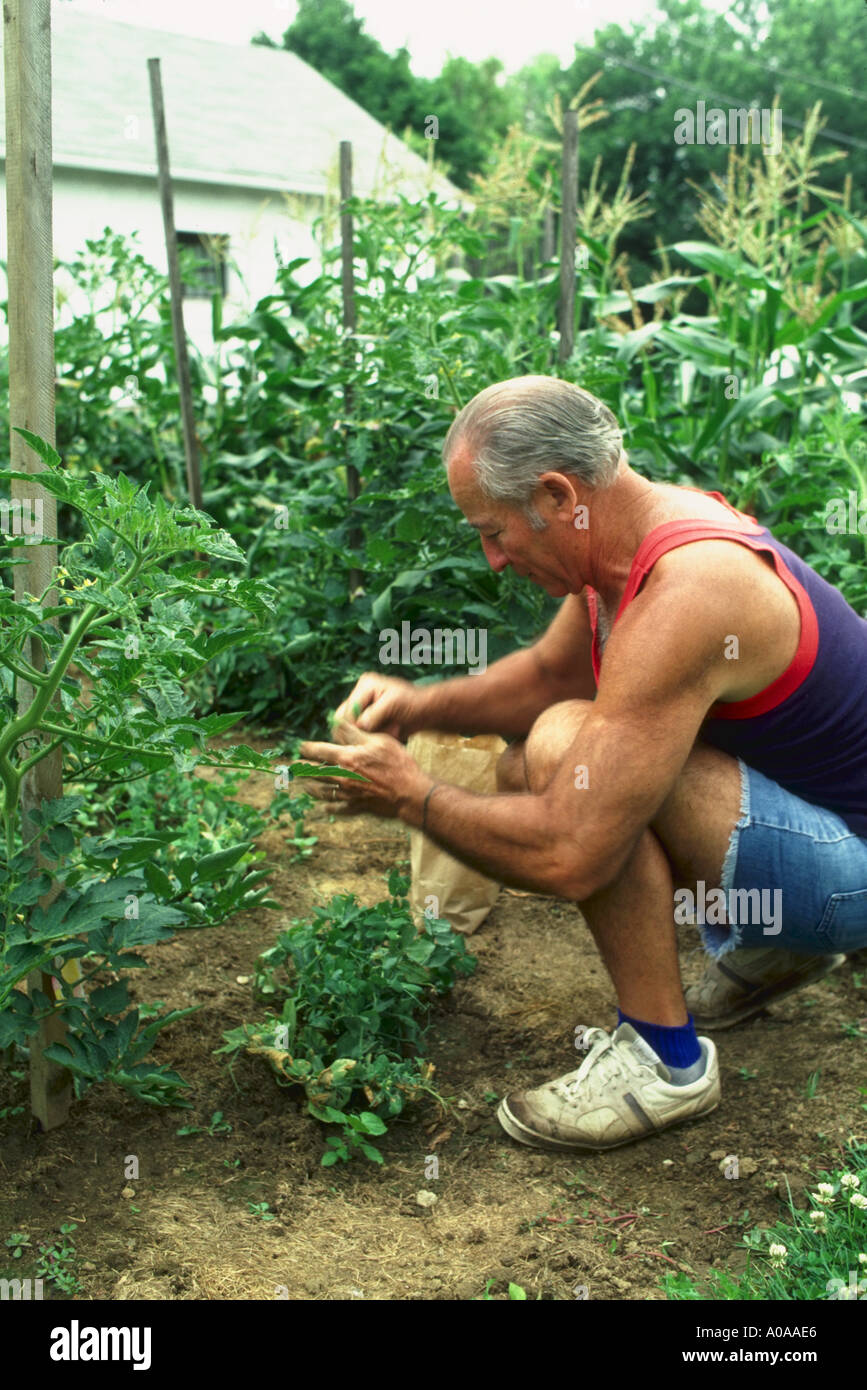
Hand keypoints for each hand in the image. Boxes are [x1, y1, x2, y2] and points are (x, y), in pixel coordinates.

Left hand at [300, 718, 428, 818]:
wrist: (409, 793)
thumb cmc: (397, 763)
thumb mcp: (378, 740)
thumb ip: (354, 732)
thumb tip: (336, 722)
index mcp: (346, 758)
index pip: (318, 751)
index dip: (306, 748)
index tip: (299, 747)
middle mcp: (342, 777)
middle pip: (315, 772)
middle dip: (302, 768)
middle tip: (293, 767)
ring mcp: (348, 794)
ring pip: (322, 792)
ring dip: (310, 788)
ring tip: (304, 785)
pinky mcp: (356, 806)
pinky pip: (337, 808)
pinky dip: (329, 808)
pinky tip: (325, 808)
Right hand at [334, 672, 418, 740]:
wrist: (426, 713)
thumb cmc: (413, 703)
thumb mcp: (394, 703)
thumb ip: (375, 713)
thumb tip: (359, 725)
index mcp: (365, 686)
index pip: (347, 709)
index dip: (353, 725)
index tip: (366, 736)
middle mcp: (360, 697)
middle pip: (345, 720)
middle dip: (361, 732)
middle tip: (379, 736)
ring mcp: (363, 711)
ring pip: (352, 731)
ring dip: (369, 736)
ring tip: (392, 731)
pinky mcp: (368, 723)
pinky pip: (362, 736)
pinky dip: (374, 739)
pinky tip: (392, 733)